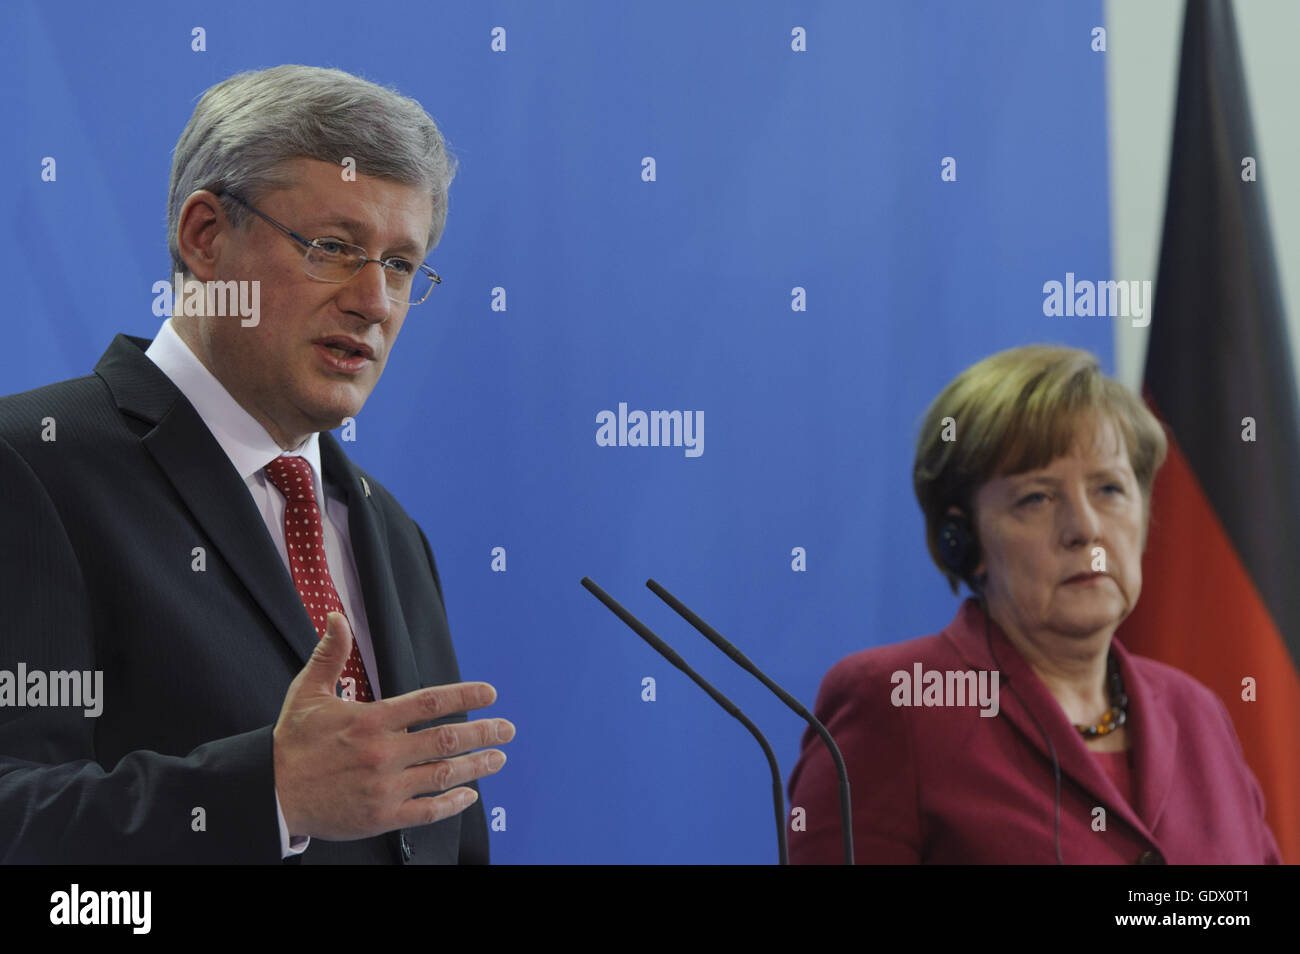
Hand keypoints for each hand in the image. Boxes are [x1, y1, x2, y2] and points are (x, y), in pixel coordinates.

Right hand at [273, 611, 512, 839]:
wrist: (269, 793)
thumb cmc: (292, 742)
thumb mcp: (308, 692)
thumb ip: (330, 654)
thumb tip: (337, 617)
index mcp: (371, 720)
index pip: (430, 702)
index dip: (465, 696)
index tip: (490, 693)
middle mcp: (383, 752)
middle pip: (446, 739)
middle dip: (484, 733)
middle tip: (508, 729)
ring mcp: (384, 787)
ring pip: (443, 775)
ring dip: (477, 766)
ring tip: (499, 758)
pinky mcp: (380, 817)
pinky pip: (426, 811)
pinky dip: (452, 804)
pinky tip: (469, 796)